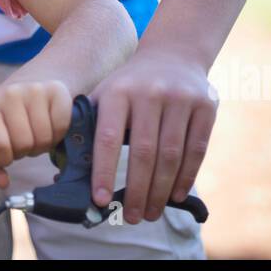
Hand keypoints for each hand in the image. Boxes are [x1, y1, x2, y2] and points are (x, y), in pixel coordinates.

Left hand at [0, 80, 71, 190]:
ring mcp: (34, 90)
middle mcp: (9, 94)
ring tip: (35, 133)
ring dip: (42, 144)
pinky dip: (58, 134)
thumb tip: (3, 182)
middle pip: (23, 143)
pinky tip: (50, 125)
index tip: (6, 153)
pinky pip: (62, 126)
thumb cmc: (7, 117)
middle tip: (24, 141)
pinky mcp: (56, 90)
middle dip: (25, 151)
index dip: (4, 158)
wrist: (33, 80)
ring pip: (44, 138)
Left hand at [88, 48, 216, 222]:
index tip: (101, 200)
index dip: (104, 171)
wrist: (174, 52)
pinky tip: (175, 195)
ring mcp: (180, 98)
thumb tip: (64, 171)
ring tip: (151, 213)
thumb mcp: (105, 94)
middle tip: (131, 217)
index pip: (108, 137)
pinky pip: (196, 150)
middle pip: (144, 152)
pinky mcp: (205, 106)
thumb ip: (86, 127)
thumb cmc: (131, 85)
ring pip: (171, 155)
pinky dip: (186, 177)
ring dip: (160, 191)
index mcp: (117, 91)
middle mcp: (149, 93)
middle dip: (137, 191)